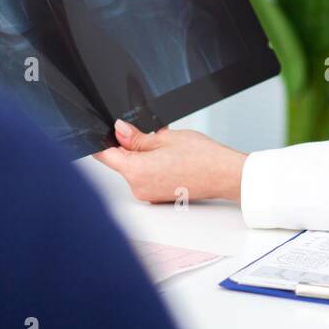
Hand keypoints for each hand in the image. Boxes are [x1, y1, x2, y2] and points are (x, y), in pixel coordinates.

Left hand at [94, 119, 245, 203]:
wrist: (225, 175)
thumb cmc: (202, 157)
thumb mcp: (164, 137)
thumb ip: (136, 136)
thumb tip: (119, 130)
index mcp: (136, 171)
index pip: (105, 156)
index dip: (103, 141)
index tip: (104, 133)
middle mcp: (139, 188)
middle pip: (121, 163)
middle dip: (129, 147)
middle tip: (149, 136)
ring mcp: (149, 195)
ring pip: (135, 170)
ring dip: (143, 157)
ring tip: (166, 149)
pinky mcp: (158, 197)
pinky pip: (147, 179)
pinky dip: (153, 167)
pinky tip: (170, 160)